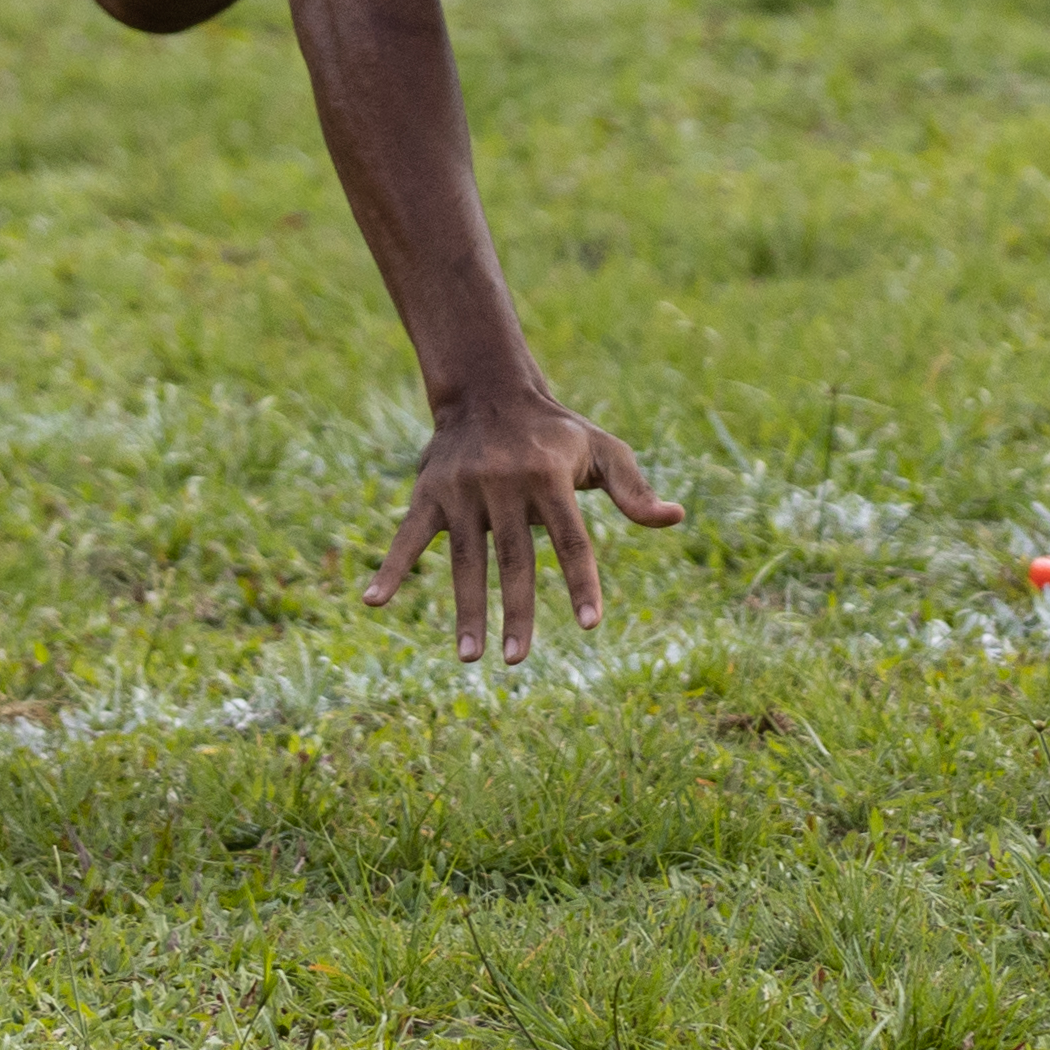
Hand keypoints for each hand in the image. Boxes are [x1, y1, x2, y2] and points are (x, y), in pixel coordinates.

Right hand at [361, 389, 683, 663]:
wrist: (488, 389)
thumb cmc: (555, 431)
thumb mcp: (602, 449)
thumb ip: (634, 489)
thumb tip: (676, 518)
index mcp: (549, 476)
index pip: (571, 540)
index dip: (581, 582)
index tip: (592, 625)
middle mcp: (503, 484)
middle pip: (512, 560)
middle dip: (514, 612)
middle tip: (517, 661)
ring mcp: (462, 491)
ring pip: (464, 560)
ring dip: (466, 610)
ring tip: (471, 658)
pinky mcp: (429, 493)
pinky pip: (408, 537)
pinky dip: (390, 569)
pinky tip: (374, 601)